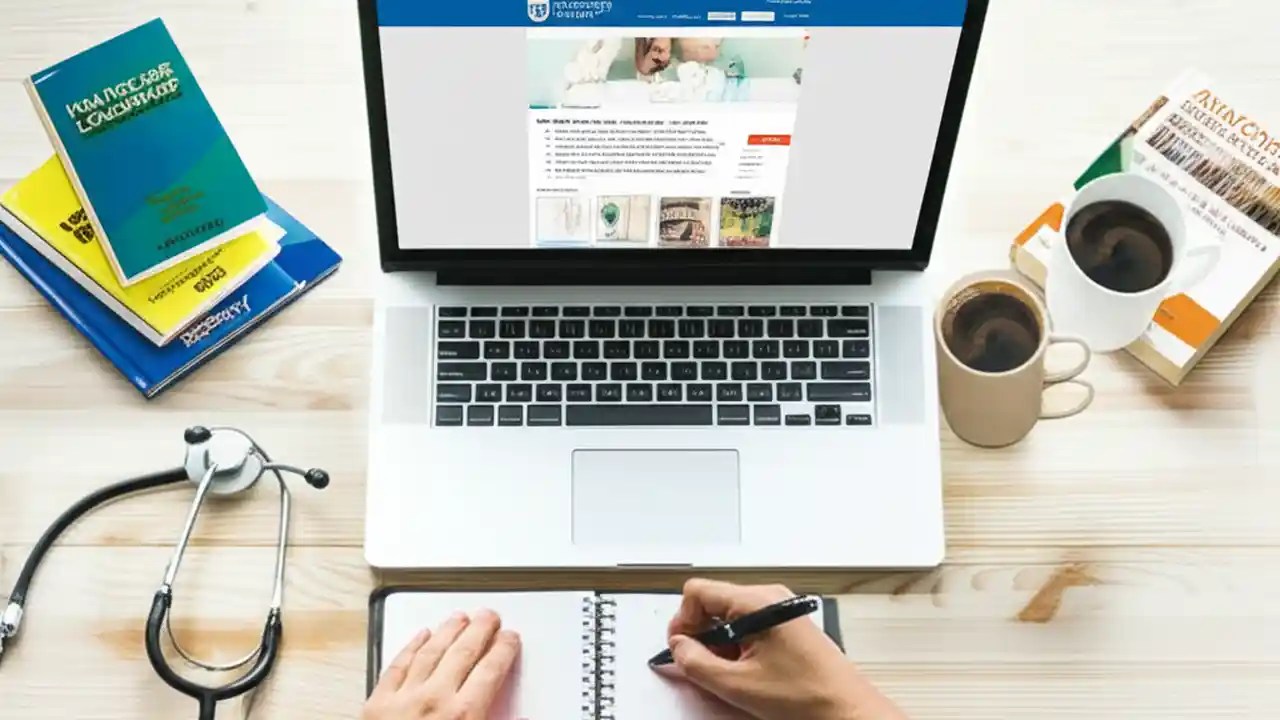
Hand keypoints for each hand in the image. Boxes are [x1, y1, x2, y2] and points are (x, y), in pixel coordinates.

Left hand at [363, 610, 520, 719]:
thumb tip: (517, 717)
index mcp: (464, 717)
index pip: (491, 671)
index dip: (503, 650)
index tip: (509, 639)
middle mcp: (434, 701)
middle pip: (463, 653)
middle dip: (480, 630)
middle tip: (489, 617)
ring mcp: (402, 700)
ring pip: (430, 651)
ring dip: (448, 631)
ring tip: (459, 618)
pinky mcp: (375, 706)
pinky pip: (397, 666)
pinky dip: (411, 647)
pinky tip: (420, 636)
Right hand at [661, 579, 905, 719]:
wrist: (846, 708)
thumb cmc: (807, 695)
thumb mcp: (737, 684)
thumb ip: (696, 663)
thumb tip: (678, 648)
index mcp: (756, 602)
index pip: (698, 592)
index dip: (682, 621)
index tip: (680, 647)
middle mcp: (769, 597)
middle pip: (713, 602)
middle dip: (700, 634)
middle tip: (699, 665)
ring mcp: (780, 608)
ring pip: (730, 615)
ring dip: (719, 643)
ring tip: (727, 673)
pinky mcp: (787, 623)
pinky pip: (750, 624)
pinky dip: (738, 645)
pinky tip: (744, 670)